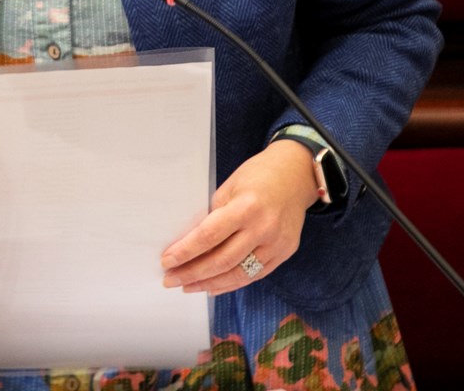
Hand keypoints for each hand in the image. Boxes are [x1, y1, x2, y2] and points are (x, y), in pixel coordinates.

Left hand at [160, 139, 316, 292]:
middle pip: (222, 260)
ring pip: (238, 274)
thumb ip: (214, 215)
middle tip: (171, 280)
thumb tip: (190, 243)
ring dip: (209, 283)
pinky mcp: (285, 253)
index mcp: (246, 207)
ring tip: (188, 286)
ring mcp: (277, 244)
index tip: (166, 261)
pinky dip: (232, 283)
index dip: (186, 251)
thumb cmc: (258, 176)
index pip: (209, 236)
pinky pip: (255, 275)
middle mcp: (263, 229)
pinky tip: (213, 286)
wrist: (297, 175)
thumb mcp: (229, 187)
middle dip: (193, 273)